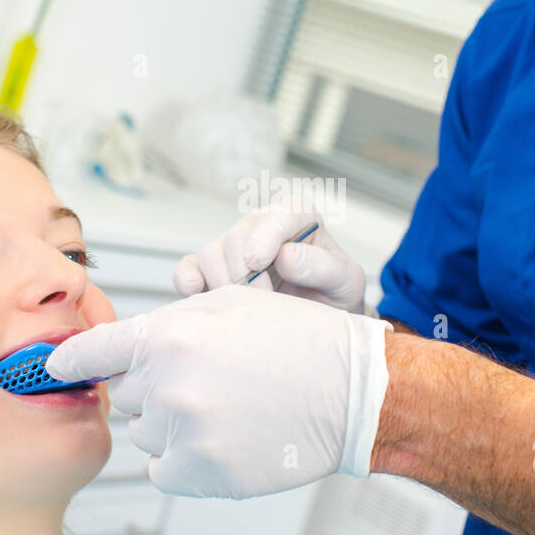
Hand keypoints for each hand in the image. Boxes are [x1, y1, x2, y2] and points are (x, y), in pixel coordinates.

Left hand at [44, 285, 393, 498]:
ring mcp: (185, 431)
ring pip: (145, 434)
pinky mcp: (203, 473)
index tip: (53, 369)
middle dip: (151, 388)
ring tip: (223, 409)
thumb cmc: (296, 341)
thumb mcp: (228, 305)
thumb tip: (122, 349)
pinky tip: (222, 440)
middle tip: (202, 381)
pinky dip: (184, 461)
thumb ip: (167, 324)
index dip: (69, 362)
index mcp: (169, 334)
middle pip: (124, 395)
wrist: (348, 390)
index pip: (90, 353)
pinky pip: (164, 471)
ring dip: (170, 425)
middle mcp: (169, 383)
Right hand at [173, 198, 367, 314]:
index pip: (277, 215)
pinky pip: (188, 269)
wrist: (319, 320)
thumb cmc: (335, 293)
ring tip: (249, 309)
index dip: (264, 236)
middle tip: (265, 303)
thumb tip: (285, 256)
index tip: (258, 261)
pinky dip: (188, 282)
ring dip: (224, 285)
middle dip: (247, 274)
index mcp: (298, 216)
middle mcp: (261, 225)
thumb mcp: (346, 281)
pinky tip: (203, 296)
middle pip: (237, 237)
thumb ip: (323, 266)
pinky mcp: (213, 269)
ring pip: (211, 254)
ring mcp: (234, 246)